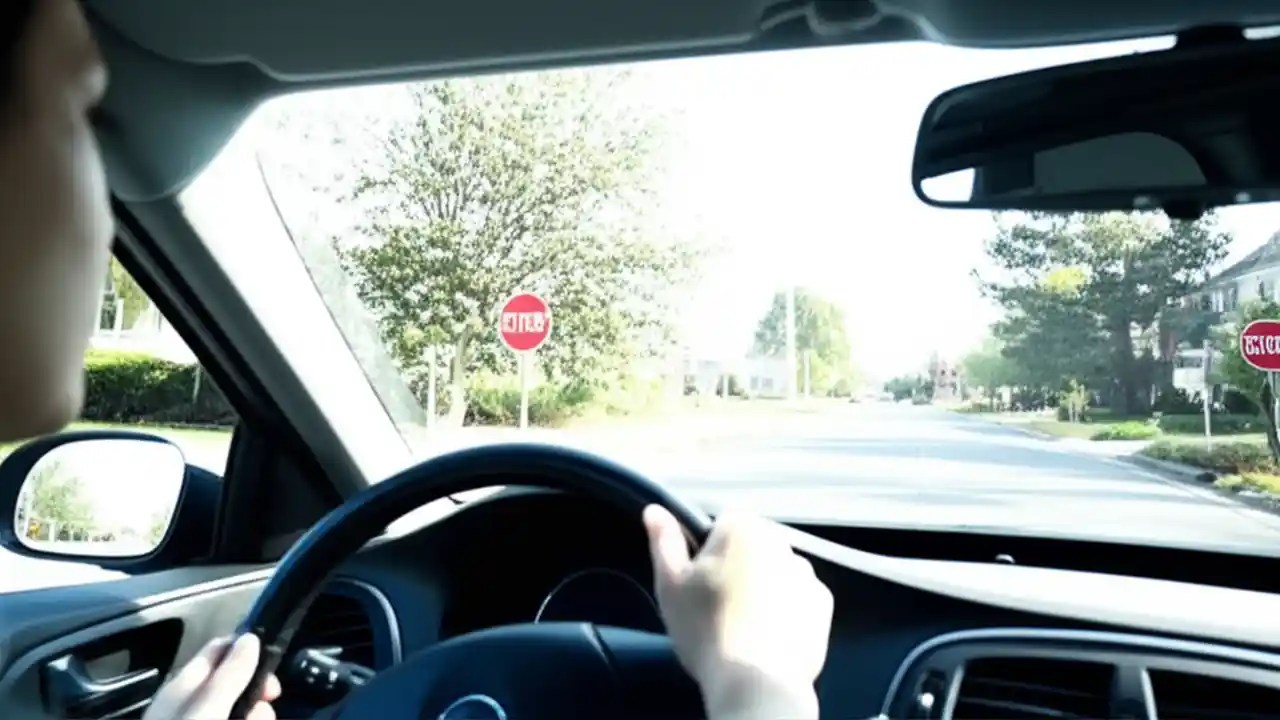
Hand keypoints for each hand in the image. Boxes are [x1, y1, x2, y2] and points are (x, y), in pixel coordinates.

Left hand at [143, 634, 280, 719]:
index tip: (270, 669)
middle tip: (267, 702)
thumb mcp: (206, 708)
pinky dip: (248, 719)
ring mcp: (200, 717)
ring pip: (240, 705)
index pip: (221, 647)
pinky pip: (235, 716)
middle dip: (258, 689)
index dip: (250, 650)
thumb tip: (251, 637)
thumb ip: (228, 675)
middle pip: (236, 679)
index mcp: (183, 683)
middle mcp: (191, 701)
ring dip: (256, 711)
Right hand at [643, 505, 832, 719]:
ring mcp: (807, 574)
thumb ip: (664, 541)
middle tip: (717, 607)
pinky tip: (766, 636)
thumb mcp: (670, 584)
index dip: (707, 554)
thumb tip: (655, 510)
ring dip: (762, 589)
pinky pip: (798, 599)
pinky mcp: (822, 605)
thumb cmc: (707, 630)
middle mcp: (781, 542)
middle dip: (737, 569)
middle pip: (751, 548)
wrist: (755, 682)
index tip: (700, 583)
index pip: (722, 525)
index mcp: (743, 528)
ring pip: (775, 574)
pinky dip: (785, 612)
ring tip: (742, 627)